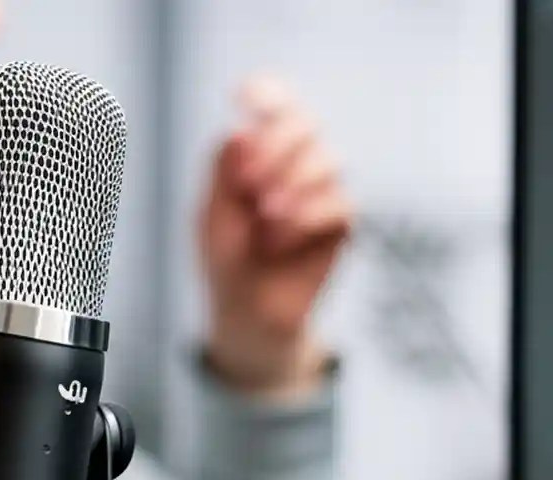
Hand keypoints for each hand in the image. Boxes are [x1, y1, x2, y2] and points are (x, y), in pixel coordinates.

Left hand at [201, 75, 351, 398]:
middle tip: (248, 183)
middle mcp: (295, 161)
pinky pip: (339, 203)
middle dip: (279, 144)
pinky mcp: (341, 222)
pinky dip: (306, 219)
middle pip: (306, 122)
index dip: (267, 94)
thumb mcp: (211, 212)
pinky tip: (277, 242)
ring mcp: (322, 190)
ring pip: (329, 159)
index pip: (274, 102)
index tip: (247, 102)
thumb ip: (223, 171)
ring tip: (263, 216)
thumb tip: (241, 131)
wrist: (247, 312)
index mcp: (259, 148)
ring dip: (294, 185)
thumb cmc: (226, 258)